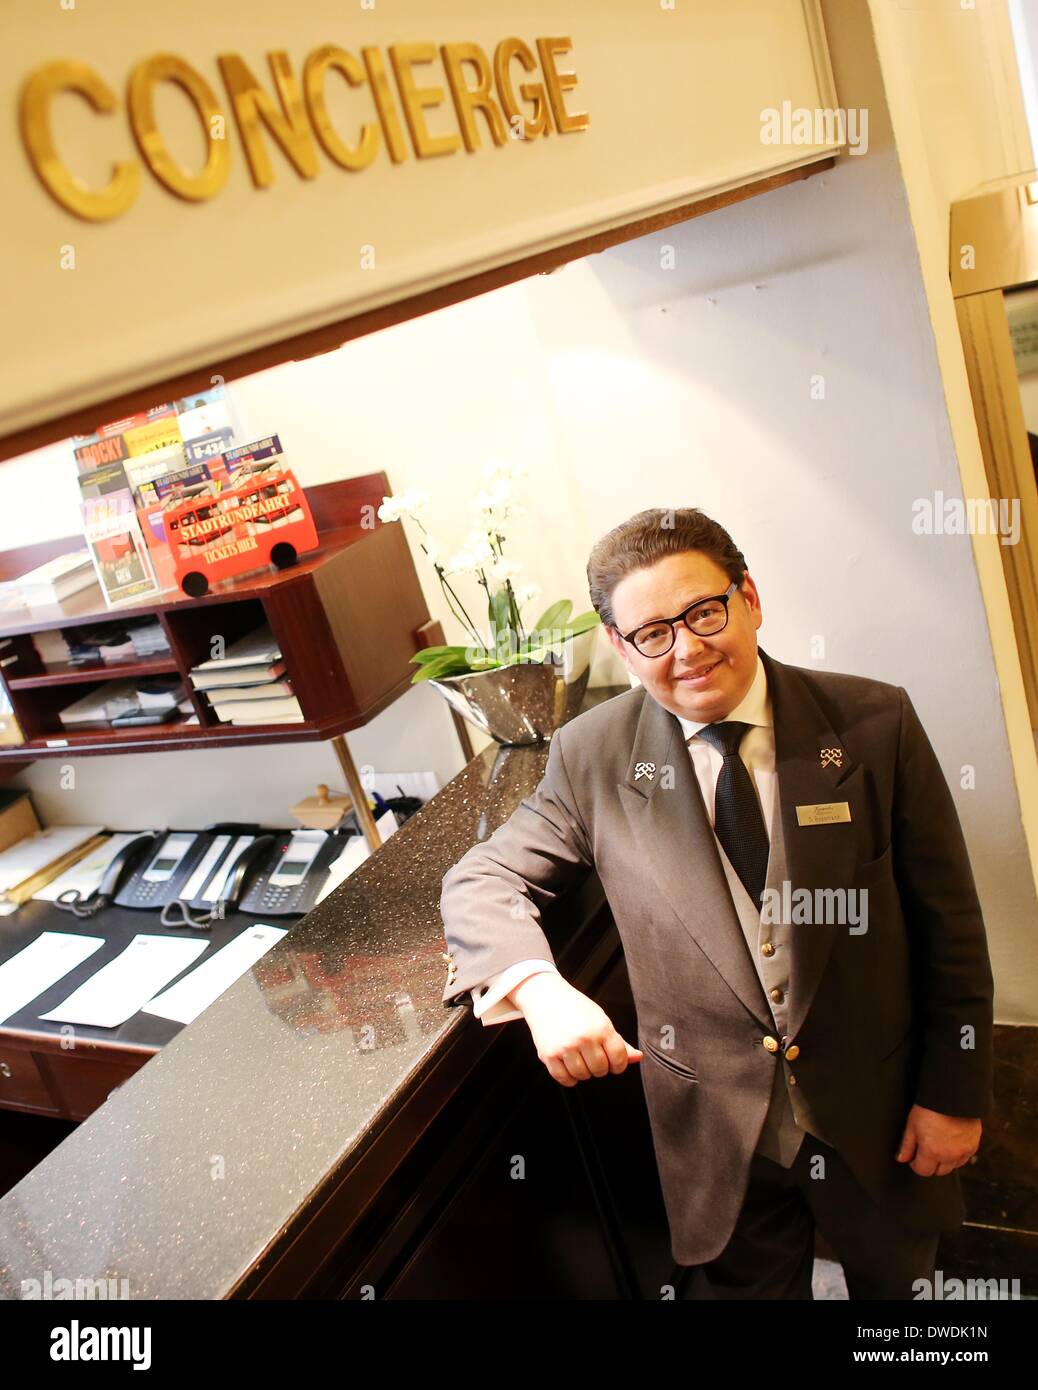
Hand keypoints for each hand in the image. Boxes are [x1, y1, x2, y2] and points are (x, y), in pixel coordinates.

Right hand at [507, 972, 642, 1086]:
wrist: (545, 996)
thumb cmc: (575, 1007)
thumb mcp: (601, 1020)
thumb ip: (620, 1042)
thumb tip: (638, 1057)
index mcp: (601, 1028)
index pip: (619, 1059)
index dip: (618, 1064)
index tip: (613, 1061)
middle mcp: (584, 1038)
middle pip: (600, 1071)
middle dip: (599, 1067)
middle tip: (592, 1054)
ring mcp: (565, 1047)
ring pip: (582, 1076)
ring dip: (583, 1072)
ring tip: (579, 1057)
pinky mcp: (548, 1055)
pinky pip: (564, 1079)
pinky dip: (569, 1077)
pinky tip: (569, 1064)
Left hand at [895, 1104, 981, 1175]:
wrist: (953, 1095)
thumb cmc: (931, 1107)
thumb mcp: (912, 1124)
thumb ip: (906, 1145)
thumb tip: (902, 1158)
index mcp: (932, 1151)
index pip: (922, 1171)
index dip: (915, 1164)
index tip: (914, 1157)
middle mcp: (949, 1155)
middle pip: (938, 1172)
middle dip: (930, 1164)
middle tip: (925, 1151)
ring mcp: (963, 1152)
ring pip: (952, 1167)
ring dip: (944, 1161)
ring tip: (938, 1145)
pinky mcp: (973, 1146)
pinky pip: (964, 1159)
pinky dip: (957, 1156)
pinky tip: (951, 1144)